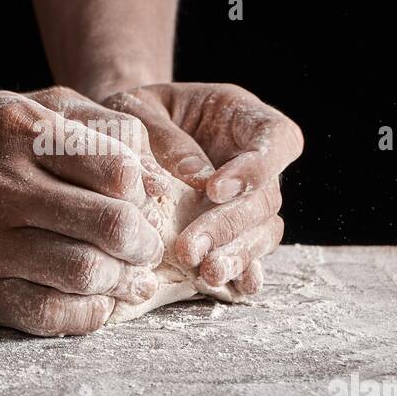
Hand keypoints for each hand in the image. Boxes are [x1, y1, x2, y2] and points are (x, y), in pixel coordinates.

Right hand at [0, 88, 166, 335]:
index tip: (141, 200)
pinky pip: (47, 314)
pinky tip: (96, 301)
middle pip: (109, 226)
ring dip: (121, 280)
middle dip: (144, 242)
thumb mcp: (34, 106)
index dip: (143, 190)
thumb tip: (161, 179)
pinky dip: (87, 314)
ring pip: (84, 273)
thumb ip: (102, 128)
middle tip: (145, 245)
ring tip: (126, 274)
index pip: (117, 170)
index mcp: (20, 132)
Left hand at [102, 83, 302, 295]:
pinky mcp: (233, 228)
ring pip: (264, 229)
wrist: (120, 135)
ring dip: (237, 254)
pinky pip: (251, 251)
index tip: (214, 190)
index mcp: (240, 115)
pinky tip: (231, 287)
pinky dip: (243, 271)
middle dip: (230, 225)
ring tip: (205, 274)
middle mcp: (253, 157)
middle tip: (190, 249)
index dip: (256, 167)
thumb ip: (166, 137)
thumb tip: (198, 178)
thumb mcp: (136, 109)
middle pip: (266, 195)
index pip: (276, 137)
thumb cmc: (130, 112)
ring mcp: (247, 196)